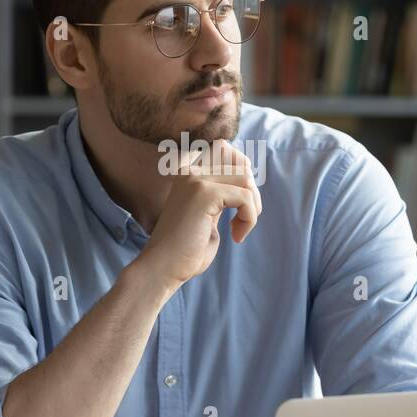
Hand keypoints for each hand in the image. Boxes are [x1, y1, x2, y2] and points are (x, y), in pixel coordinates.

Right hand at [138, 139, 261, 292]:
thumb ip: (223, 192)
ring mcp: (195, 179)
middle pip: (240, 161)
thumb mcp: (209, 212)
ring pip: (245, 178)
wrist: (163, 268)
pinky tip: (236, 236)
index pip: (225, 148)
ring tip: (239, 229)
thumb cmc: (187, 248)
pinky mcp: (204, 193)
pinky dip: (249, 219)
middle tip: (243, 218)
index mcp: (188, 171)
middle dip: (251, 191)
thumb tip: (249, 173)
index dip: (242, 172)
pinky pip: (245, 197)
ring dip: (253, 207)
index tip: (238, 205)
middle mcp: (190, 169)